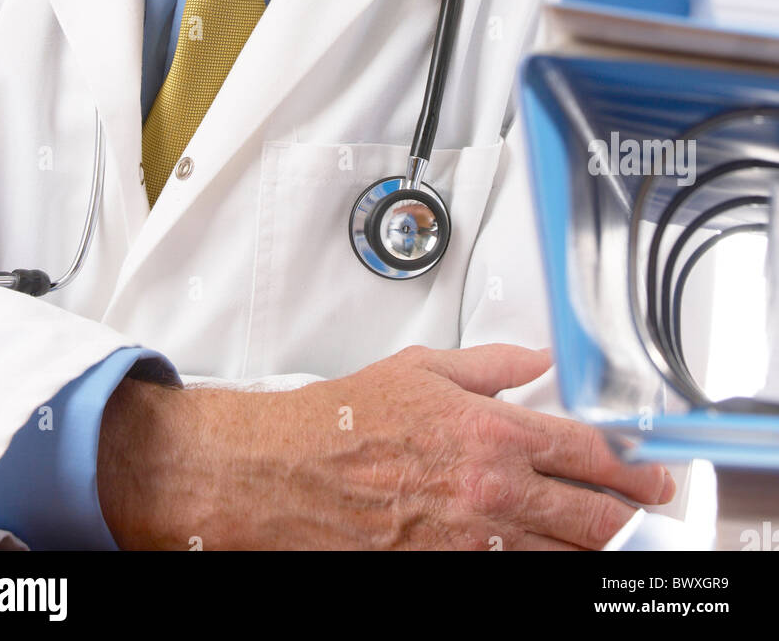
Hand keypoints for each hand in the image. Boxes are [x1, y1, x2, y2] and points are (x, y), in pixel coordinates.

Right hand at [97, 342, 673, 549]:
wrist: (285, 473)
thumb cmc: (344, 420)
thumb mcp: (424, 367)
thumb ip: (494, 364)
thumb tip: (540, 360)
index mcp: (491, 431)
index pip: (590, 452)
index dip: (633, 464)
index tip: (650, 469)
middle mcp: (491, 489)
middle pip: (594, 516)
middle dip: (632, 513)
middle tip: (649, 507)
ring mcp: (473, 540)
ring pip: (563, 555)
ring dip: (594, 545)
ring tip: (611, 535)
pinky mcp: (448, 571)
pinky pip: (517, 574)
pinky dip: (540, 563)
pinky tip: (547, 551)